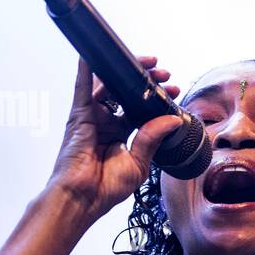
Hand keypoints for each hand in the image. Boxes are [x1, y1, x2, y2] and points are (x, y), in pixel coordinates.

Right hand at [46, 54, 185, 220]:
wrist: (82, 199)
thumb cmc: (105, 188)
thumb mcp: (139, 163)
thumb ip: (153, 138)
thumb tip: (173, 119)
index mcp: (122, 134)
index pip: (142, 109)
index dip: (157, 98)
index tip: (175, 90)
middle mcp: (107, 123)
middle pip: (127, 93)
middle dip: (146, 80)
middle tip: (164, 73)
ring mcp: (92, 118)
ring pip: (110, 86)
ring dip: (126, 72)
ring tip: (149, 64)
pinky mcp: (79, 117)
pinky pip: (82, 88)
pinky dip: (87, 70)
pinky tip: (92, 55)